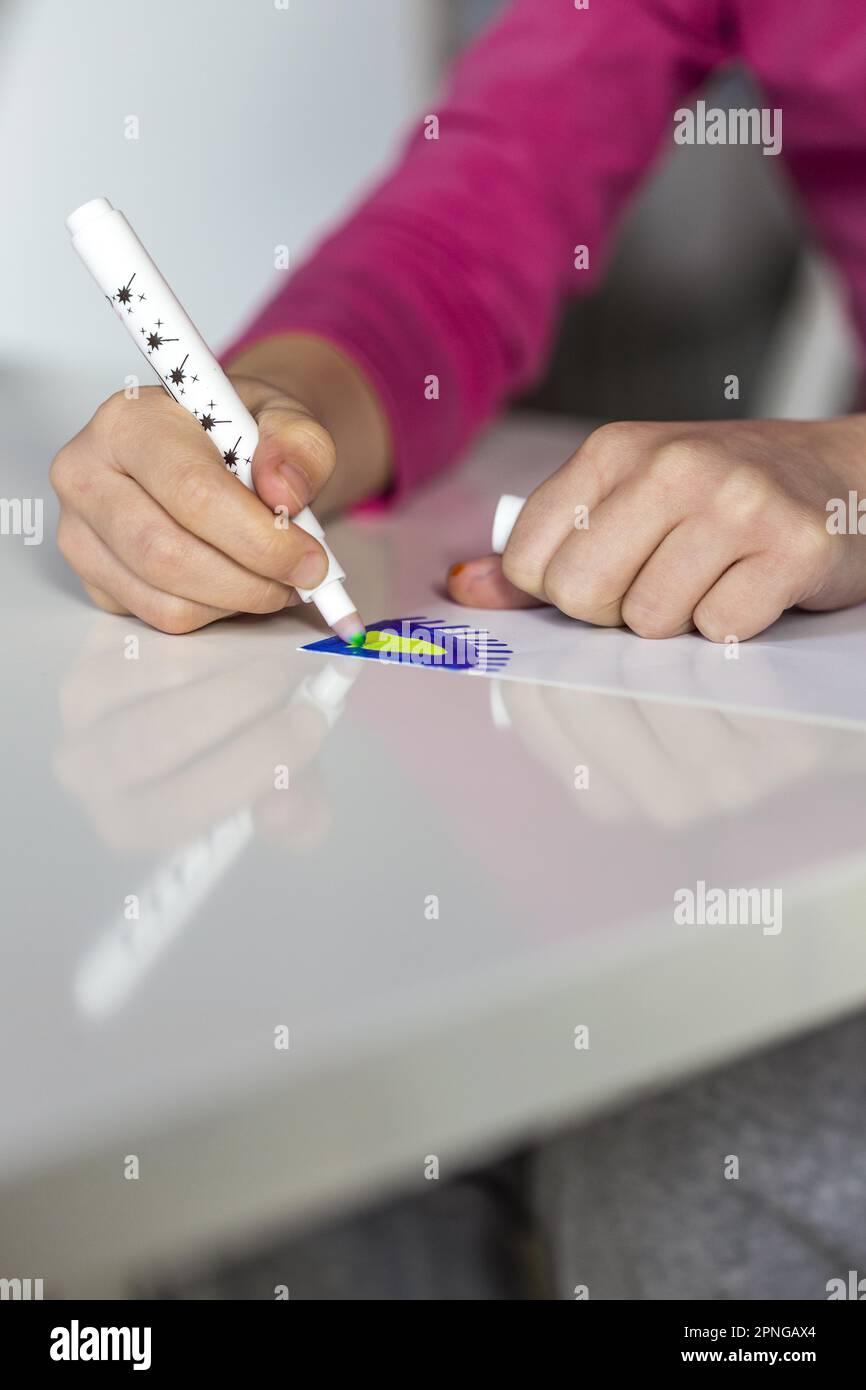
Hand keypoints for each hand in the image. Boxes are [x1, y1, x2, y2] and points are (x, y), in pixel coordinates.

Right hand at [50, 335, 391, 632]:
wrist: (216, 444)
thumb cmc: (239, 432)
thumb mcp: (285, 418)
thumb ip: (299, 446)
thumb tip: (284, 493)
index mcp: (129, 422)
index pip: (192, 493)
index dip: (259, 538)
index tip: (310, 558)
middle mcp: (86, 474)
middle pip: (168, 554)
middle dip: (250, 580)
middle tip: (301, 578)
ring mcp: (80, 532)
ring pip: (166, 599)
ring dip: (237, 601)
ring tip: (274, 577)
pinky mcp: (94, 577)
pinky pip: (162, 617)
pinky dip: (214, 612)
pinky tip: (237, 581)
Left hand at [448, 417, 865, 639]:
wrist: (846, 474)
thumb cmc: (724, 494)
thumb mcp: (626, 499)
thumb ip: (544, 546)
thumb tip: (465, 586)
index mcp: (614, 449)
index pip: (530, 561)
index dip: (562, 590)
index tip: (608, 571)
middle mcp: (672, 465)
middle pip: (580, 594)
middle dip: (613, 611)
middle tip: (661, 581)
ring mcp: (737, 502)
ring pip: (651, 620)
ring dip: (681, 619)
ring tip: (713, 578)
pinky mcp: (794, 545)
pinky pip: (722, 629)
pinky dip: (736, 624)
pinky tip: (754, 585)